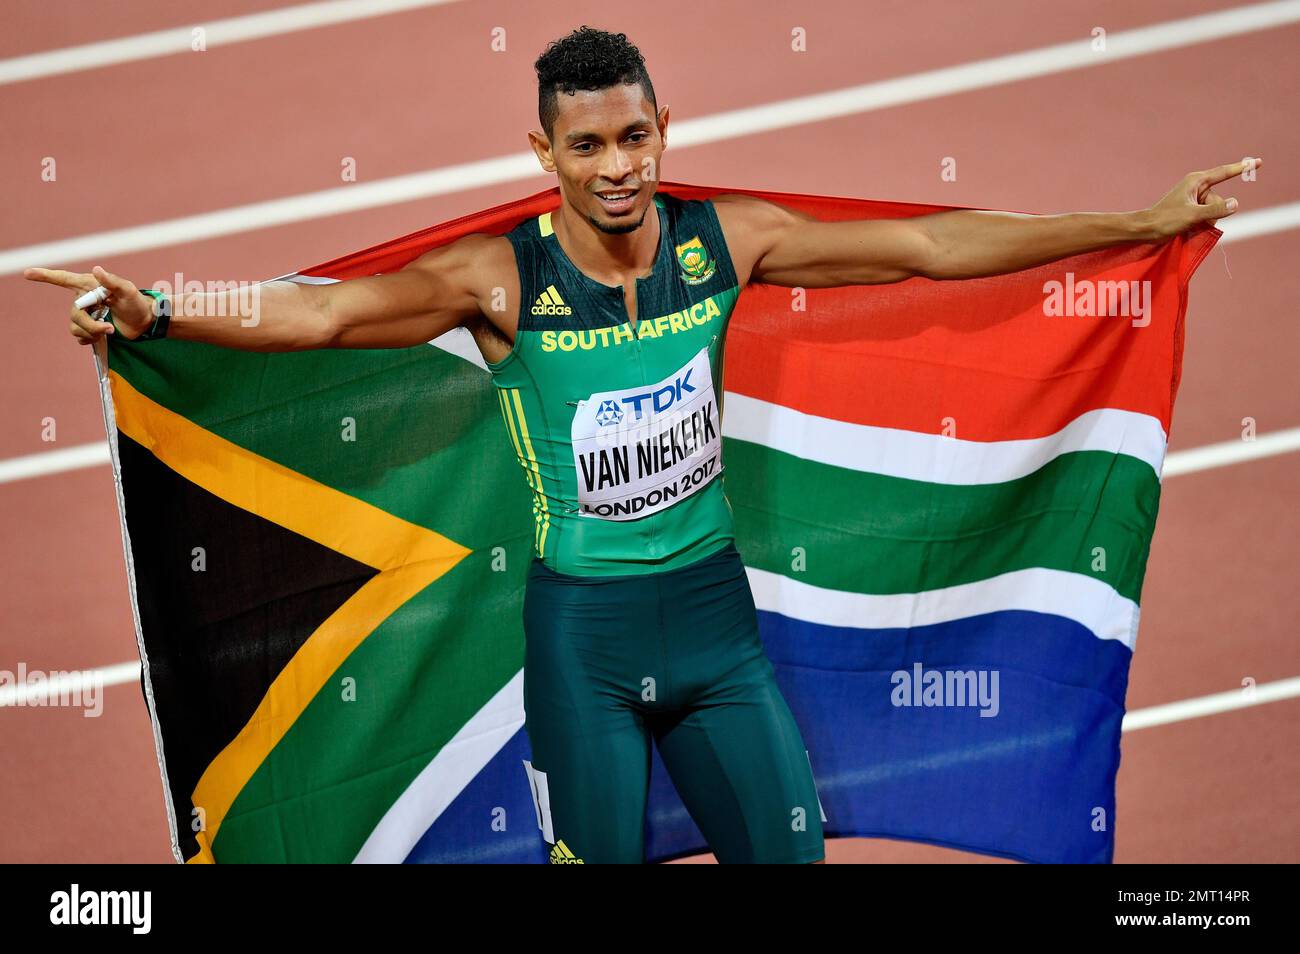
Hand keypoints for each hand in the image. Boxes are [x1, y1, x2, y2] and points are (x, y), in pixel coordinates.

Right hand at [23, 265, 156, 344]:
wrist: (145, 322)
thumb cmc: (138, 302)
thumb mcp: (128, 290)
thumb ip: (112, 281)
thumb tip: (96, 270)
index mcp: (89, 285)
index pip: (63, 279)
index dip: (45, 276)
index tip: (27, 273)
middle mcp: (84, 299)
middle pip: (74, 314)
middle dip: (90, 325)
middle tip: (108, 328)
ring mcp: (86, 314)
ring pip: (75, 327)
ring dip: (92, 333)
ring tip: (109, 331)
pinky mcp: (89, 328)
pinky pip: (79, 336)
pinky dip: (90, 339)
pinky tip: (102, 336)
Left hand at [1147, 158, 1261, 239]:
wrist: (1146, 229)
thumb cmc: (1166, 220)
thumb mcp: (1192, 216)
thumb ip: (1215, 210)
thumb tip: (1235, 204)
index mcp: (1197, 181)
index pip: (1225, 172)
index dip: (1242, 168)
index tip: (1258, 162)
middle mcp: (1197, 186)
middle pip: (1220, 199)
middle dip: (1213, 213)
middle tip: (1195, 220)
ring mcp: (1195, 198)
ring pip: (1215, 210)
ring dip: (1207, 220)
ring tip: (1189, 224)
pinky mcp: (1192, 208)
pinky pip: (1208, 215)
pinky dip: (1203, 223)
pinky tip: (1190, 227)